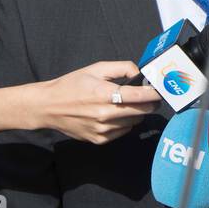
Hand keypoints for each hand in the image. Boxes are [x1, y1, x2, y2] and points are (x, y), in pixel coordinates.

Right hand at [36, 61, 161, 144]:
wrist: (48, 107)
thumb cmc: (72, 85)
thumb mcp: (96, 69)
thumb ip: (121, 68)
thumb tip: (140, 72)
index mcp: (104, 94)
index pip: (140, 96)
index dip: (154, 93)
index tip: (160, 90)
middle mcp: (105, 114)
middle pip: (142, 111)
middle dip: (150, 103)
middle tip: (149, 97)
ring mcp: (102, 129)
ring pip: (134, 122)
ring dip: (136, 113)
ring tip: (125, 104)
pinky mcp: (99, 139)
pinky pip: (123, 131)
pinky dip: (124, 123)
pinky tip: (114, 115)